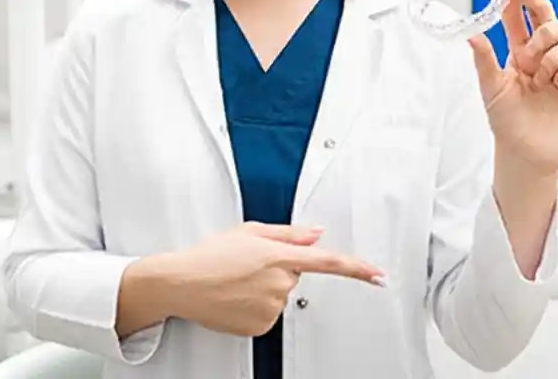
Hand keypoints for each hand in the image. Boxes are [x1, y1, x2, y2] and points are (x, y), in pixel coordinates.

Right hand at [170, 222, 384, 336]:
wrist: (180, 282)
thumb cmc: (210, 255)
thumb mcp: (250, 232)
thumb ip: (290, 233)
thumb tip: (316, 234)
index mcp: (280, 255)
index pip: (329, 262)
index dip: (358, 269)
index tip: (377, 275)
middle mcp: (279, 282)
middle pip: (294, 277)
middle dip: (277, 270)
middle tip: (248, 265)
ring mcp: (270, 306)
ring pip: (280, 296)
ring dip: (264, 289)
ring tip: (236, 281)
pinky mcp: (261, 325)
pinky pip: (268, 315)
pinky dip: (254, 307)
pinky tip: (234, 297)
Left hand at [467, 0, 557, 177]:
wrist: (524, 154)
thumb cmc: (506, 122)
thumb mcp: (491, 88)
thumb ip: (484, 59)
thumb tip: (470, 33)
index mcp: (524, 52)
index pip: (526, 15)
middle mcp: (549, 56)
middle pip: (555, 21)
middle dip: (543, 30)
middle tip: (529, 54)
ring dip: (556, 56)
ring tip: (543, 80)